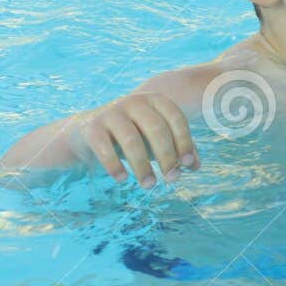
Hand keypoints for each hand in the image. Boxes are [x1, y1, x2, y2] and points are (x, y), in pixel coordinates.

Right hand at [67, 93, 200, 186]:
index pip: (176, 118)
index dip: (184, 141)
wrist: (89, 131)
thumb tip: (195, 166)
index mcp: (154, 100)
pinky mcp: (92, 127)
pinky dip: (115, 165)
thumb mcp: (156, 140)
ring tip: (149, 186)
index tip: (187, 165)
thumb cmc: (133, 135)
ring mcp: (112, 112)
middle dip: (167, 156)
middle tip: (172, 180)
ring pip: (132, 140)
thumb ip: (178, 149)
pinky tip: (122, 179)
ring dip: (142, 167)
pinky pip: (105, 147)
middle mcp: (134, 101)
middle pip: (156, 129)